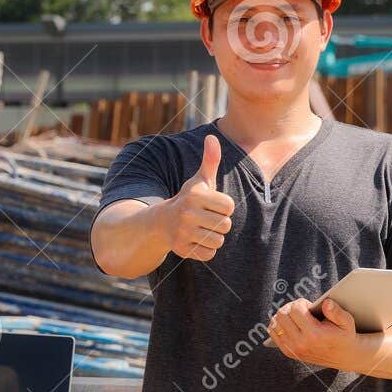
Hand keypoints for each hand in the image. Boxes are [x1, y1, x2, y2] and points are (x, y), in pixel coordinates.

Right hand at [163, 134, 234, 260]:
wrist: (162, 222)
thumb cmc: (188, 199)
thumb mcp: (199, 180)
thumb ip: (210, 160)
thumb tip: (212, 137)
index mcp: (195, 195)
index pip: (229, 206)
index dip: (223, 207)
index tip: (211, 205)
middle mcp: (187, 213)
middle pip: (226, 225)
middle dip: (219, 223)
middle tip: (205, 218)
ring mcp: (183, 232)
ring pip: (218, 240)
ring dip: (213, 236)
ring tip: (201, 229)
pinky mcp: (182, 250)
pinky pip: (209, 254)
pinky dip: (205, 250)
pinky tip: (195, 241)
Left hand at [268, 296, 365, 370]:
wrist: (343, 356)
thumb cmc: (344, 335)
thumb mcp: (347, 322)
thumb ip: (337, 312)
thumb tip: (326, 302)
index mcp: (315, 335)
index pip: (295, 310)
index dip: (300, 303)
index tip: (308, 305)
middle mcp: (301, 343)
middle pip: (282, 315)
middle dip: (290, 307)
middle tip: (301, 308)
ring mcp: (293, 349)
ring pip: (275, 323)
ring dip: (283, 315)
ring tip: (295, 314)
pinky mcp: (289, 352)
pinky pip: (273, 333)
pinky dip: (277, 325)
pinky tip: (288, 322)